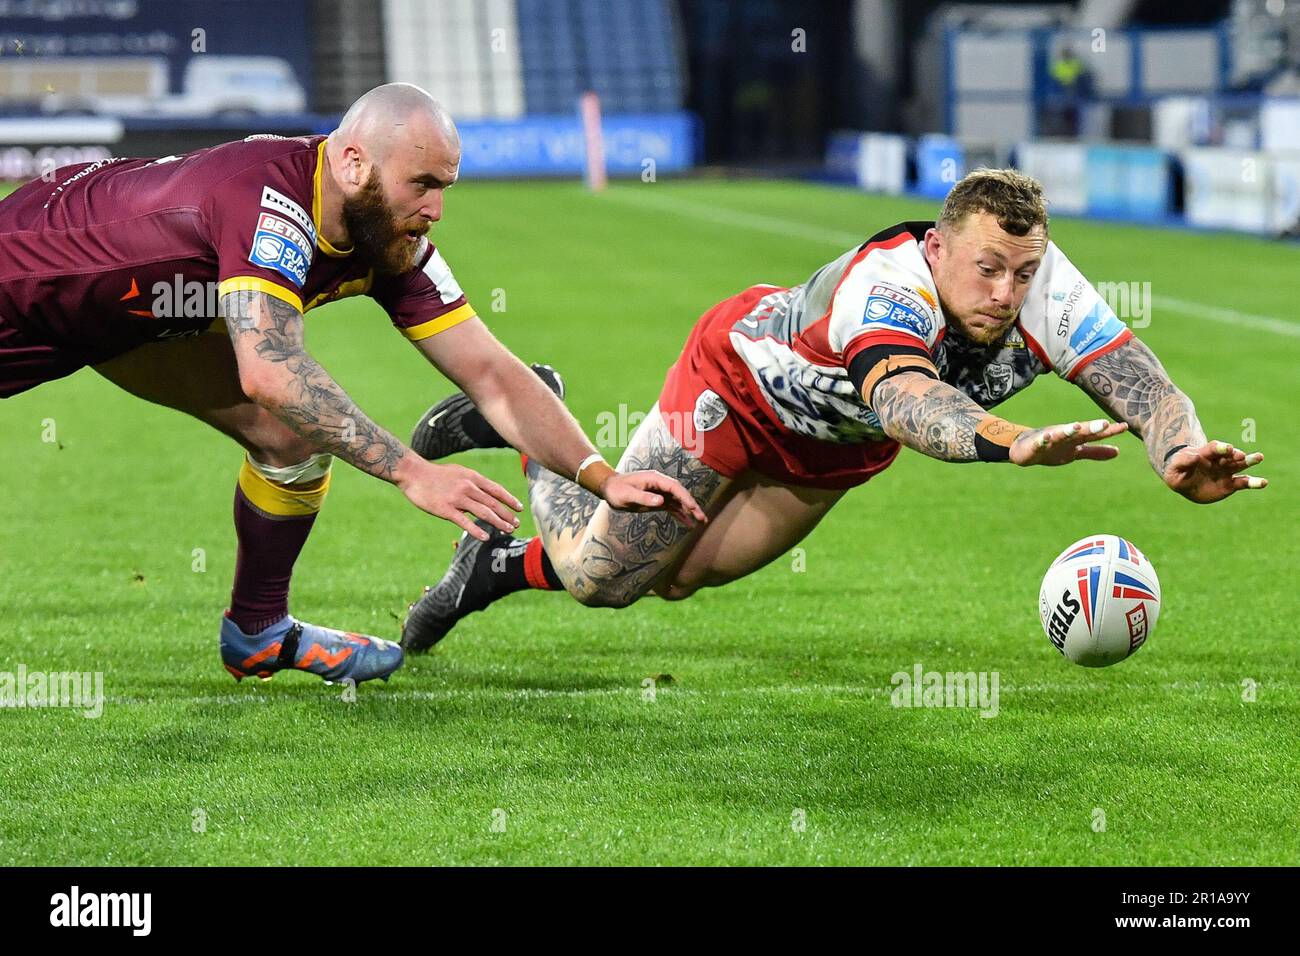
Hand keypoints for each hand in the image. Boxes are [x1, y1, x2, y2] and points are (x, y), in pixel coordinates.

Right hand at [397, 458, 521, 539]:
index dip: (509, 499)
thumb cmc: (435, 474)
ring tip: (508, 530)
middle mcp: (468, 487)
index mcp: (472, 477)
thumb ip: (472, 482)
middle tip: (517, 524)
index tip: (519, 508)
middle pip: (493, 503)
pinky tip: (486, 537)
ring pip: (483, 512)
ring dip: (498, 522)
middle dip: (507, 514)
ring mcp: (457, 498)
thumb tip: (484, 492)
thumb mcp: (458, 472)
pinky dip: (476, 530)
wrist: (414, 473)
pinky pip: (464, 522)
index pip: (496, 490)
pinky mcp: (445, 509)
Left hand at [601, 470, 708, 527]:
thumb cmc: (617, 490)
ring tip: (701, 521)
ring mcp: (660, 493)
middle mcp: (660, 484)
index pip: (674, 487)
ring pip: (679, 502)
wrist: (609, 489)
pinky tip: (689, 523)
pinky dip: (680, 515)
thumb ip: (644, 497)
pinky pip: (672, 508)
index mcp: (655, 479)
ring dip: (690, 511)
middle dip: (692, 506)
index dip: (685, 497)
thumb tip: (661, 501)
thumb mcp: (627, 495)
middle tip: (702, 517)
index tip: (692, 507)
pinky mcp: (657, 501)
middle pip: (680, 494)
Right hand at [1010, 419, 1128, 466]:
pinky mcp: (1035, 444)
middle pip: (1081, 431)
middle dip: (1092, 427)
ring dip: (1069, 430)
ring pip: (1061, 434)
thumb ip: (1095, 452)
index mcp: (1076, 438)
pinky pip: (1040, 442)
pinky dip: (1043, 439)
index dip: (1109, 431)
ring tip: (1077, 426)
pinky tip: (1046, 437)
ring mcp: (1050, 439)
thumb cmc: (1053, 449)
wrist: (1024, 449)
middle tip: (1104, 424)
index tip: (1124, 426)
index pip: (1095, 433)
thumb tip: (1118, 452)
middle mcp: (1065, 435)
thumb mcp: (1075, 452)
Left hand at [1163, 441, 1267, 503]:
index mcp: (1205, 453)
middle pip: (1230, 455)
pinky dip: (1253, 483)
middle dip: (1235, 454)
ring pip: (1240, 465)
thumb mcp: (1175, 467)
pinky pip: (1243, 483)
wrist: (1184, 480)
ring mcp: (1226, 471)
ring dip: (1249, 461)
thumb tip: (1195, 457)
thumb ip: (1184, 462)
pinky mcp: (1230, 484)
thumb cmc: (1179, 470)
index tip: (1228, 448)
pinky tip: (1263, 483)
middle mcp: (1219, 460)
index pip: (1214, 448)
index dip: (1221, 447)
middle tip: (1240, 455)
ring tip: (1259, 457)